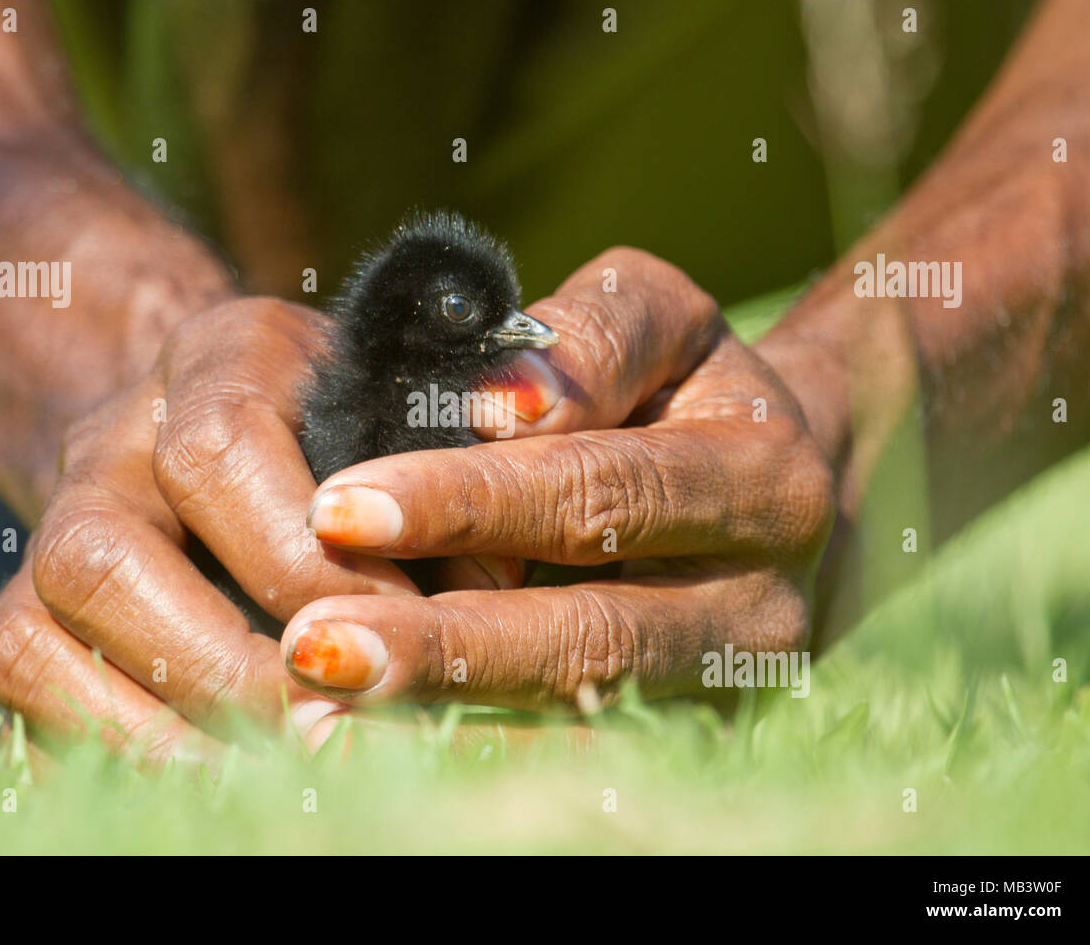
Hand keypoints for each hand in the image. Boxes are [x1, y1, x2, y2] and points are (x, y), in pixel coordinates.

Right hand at [0, 298, 418, 756]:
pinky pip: (25, 673)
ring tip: (279, 767)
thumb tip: (503, 574)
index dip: (297, 554)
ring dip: (167, 716)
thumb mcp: (409, 408)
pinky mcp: (30, 594)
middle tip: (331, 728)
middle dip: (229, 662)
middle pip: (110, 551)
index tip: (394, 625)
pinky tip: (215, 771)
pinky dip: (114, 737)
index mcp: (222, 359)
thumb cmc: (352, 421)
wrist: (226, 419)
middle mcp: (119, 435)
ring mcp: (60, 515)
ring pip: (53, 615)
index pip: (217, 449)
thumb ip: (455, 466)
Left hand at [278, 248, 835, 709]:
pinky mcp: (701, 742)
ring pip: (587, 726)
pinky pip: (585, 767)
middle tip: (315, 648)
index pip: (601, 488)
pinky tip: (374, 752)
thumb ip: (590, 339)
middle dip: (449, 648)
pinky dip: (477, 762)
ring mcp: (732, 691)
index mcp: (760, 475)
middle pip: (597, 636)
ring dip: (449, 728)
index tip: (338, 513)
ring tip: (323, 721)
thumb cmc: (684, 389)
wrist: (775, 491)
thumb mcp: (660, 322)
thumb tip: (497, 405)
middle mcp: (763, 600)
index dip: (472, 501)